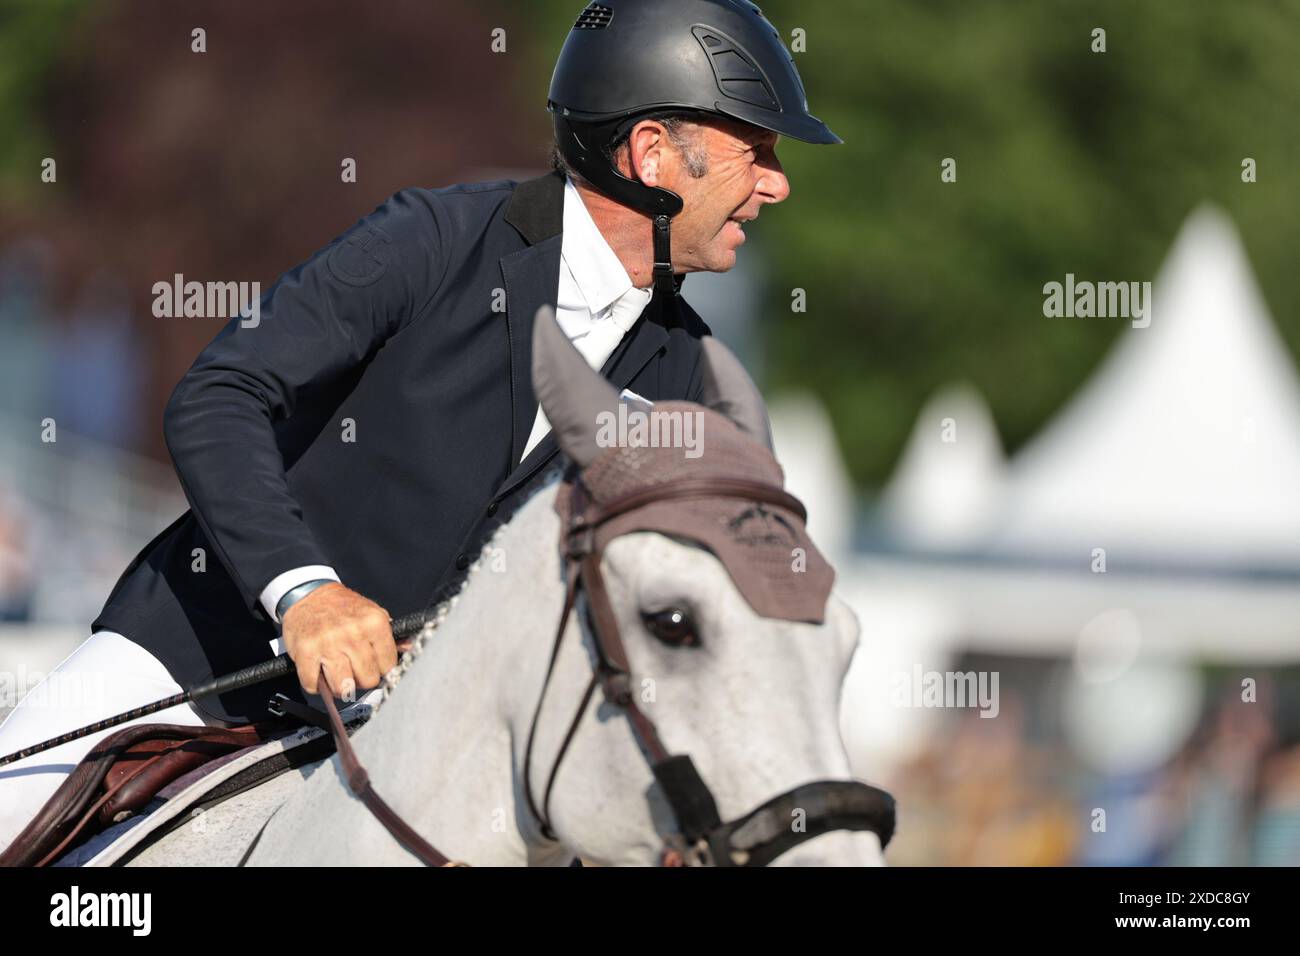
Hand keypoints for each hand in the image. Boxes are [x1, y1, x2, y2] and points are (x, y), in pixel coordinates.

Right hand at [281, 583, 397, 699]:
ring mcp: (328, 644)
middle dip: (361, 679)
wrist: (310, 594)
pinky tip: (319, 670)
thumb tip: (409, 650)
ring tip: (337, 671)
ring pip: (343, 689)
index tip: (373, 665)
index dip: (380, 669)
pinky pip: (313, 686)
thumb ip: (391, 636)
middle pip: (367, 681)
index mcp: (374, 623)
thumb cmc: (344, 608)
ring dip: (339, 685)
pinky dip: (315, 684)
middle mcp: (353, 634)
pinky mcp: (305, 652)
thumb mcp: (373, 614)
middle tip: (354, 669)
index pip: (388, 667)